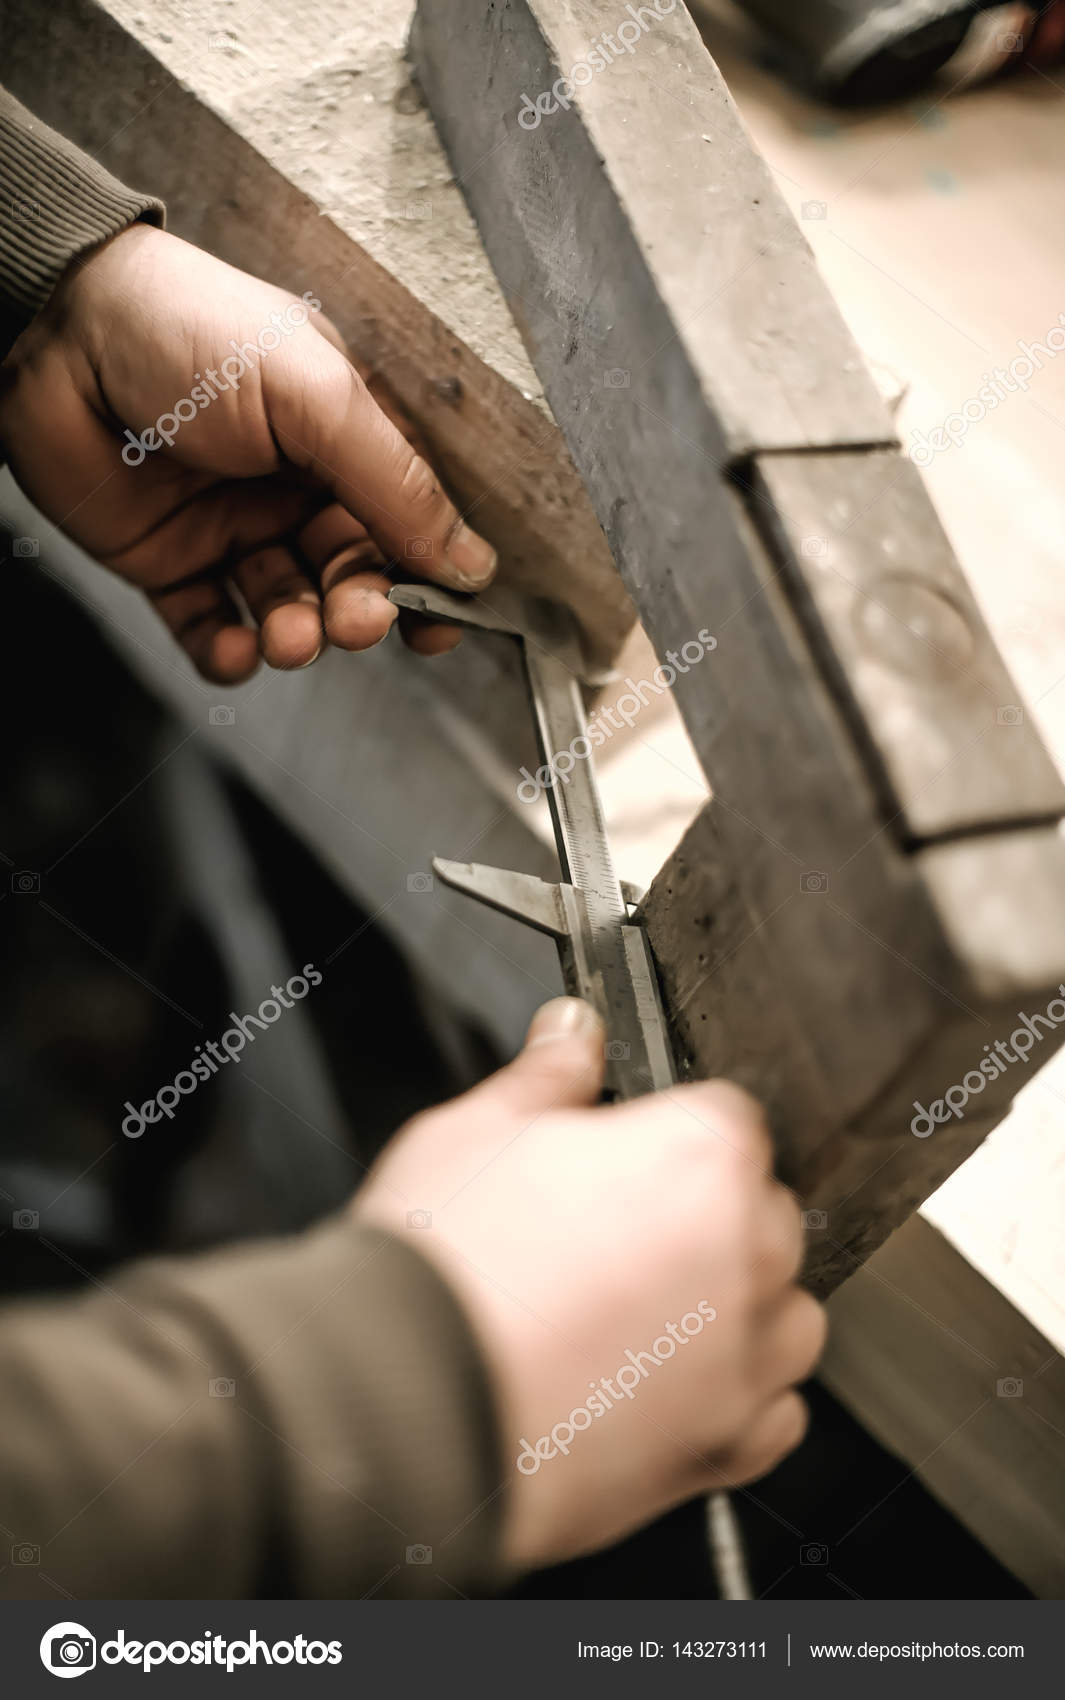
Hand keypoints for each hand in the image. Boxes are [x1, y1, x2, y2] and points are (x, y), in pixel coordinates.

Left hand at [0, 223, 496, 679]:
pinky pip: (212, 629)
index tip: (438, 623)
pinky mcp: (170, 563)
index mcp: (343, 439)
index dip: (427, 579)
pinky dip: (229, 654)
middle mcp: (293, 487)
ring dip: (299, 636)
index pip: (405, 524)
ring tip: (288, 636)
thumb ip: (396, 483)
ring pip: (289, 612)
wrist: (56, 332)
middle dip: (359, 610)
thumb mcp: (318, 394)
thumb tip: (471, 561)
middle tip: (355, 620)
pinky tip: (237, 650)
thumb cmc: (190, 330)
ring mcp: (232, 527)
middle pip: (352, 577)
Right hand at [356, 997, 825, 1572]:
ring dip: (737, 1308)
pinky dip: (736, 1400)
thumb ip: (546, 1076)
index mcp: (699, 1156)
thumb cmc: (441, 1274)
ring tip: (643, 1315)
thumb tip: (572, 1033)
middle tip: (610, 1239)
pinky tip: (663, 1388)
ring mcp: (746, 1356)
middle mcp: (747, 1254)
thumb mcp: (474, 1132)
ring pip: (785, 1314)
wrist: (406, 1413)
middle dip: (705, 1218)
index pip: (727, 1117)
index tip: (624, 1160)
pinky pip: (773, 1411)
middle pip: (763, 1213)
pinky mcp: (731, 1445)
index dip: (666, 1135)